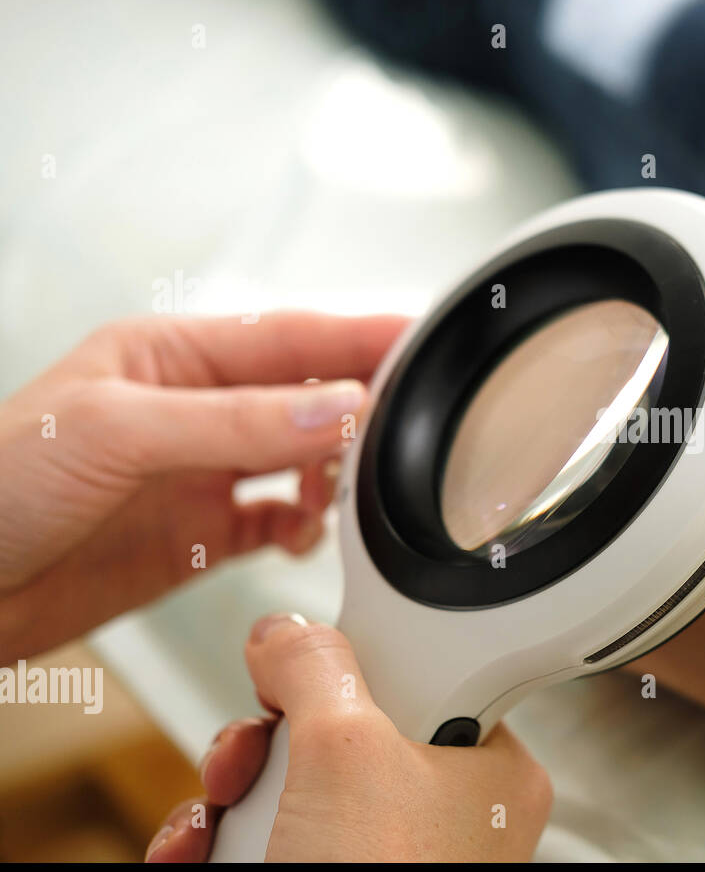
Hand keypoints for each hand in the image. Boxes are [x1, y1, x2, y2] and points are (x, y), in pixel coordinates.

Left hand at [0, 312, 407, 663]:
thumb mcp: (118, 432)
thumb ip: (235, 421)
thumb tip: (335, 406)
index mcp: (171, 356)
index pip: (289, 337)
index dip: (360, 338)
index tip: (420, 340)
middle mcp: (194, 409)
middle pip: (306, 395)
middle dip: (358, 408)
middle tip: (405, 424)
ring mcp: (200, 473)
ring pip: (302, 458)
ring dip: (333, 472)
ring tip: (341, 488)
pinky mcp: (200, 534)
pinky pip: (279, 521)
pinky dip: (304, 527)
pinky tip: (301, 532)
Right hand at [146, 615, 552, 861]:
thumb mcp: (345, 745)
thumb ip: (316, 666)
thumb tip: (288, 632)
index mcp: (489, 766)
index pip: (413, 678)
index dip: (342, 677)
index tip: (297, 685)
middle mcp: (446, 815)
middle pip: (338, 736)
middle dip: (266, 747)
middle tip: (249, 761)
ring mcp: (387, 861)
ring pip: (293, 794)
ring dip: (232, 802)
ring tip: (217, 823)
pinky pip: (273, 845)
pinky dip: (223, 849)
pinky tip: (197, 855)